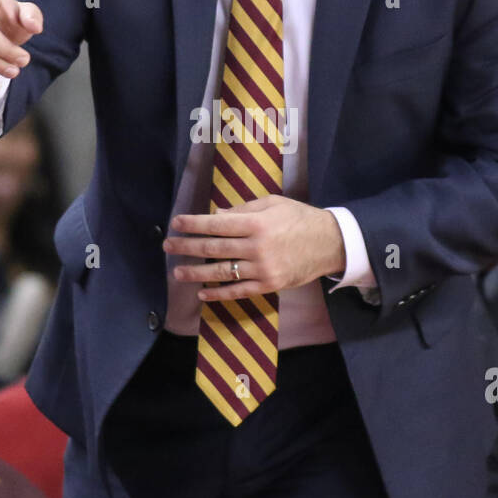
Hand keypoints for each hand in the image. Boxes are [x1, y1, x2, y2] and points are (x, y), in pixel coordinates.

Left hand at [162, 195, 345, 300]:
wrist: (329, 243)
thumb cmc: (299, 218)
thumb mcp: (273, 204)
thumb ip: (243, 210)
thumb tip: (215, 216)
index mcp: (256, 223)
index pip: (216, 224)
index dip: (193, 224)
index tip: (176, 223)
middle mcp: (256, 247)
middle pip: (214, 248)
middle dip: (187, 247)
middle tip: (168, 246)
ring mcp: (262, 269)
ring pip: (221, 272)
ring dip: (197, 273)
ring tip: (178, 272)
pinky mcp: (268, 285)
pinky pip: (238, 291)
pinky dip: (218, 293)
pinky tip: (202, 293)